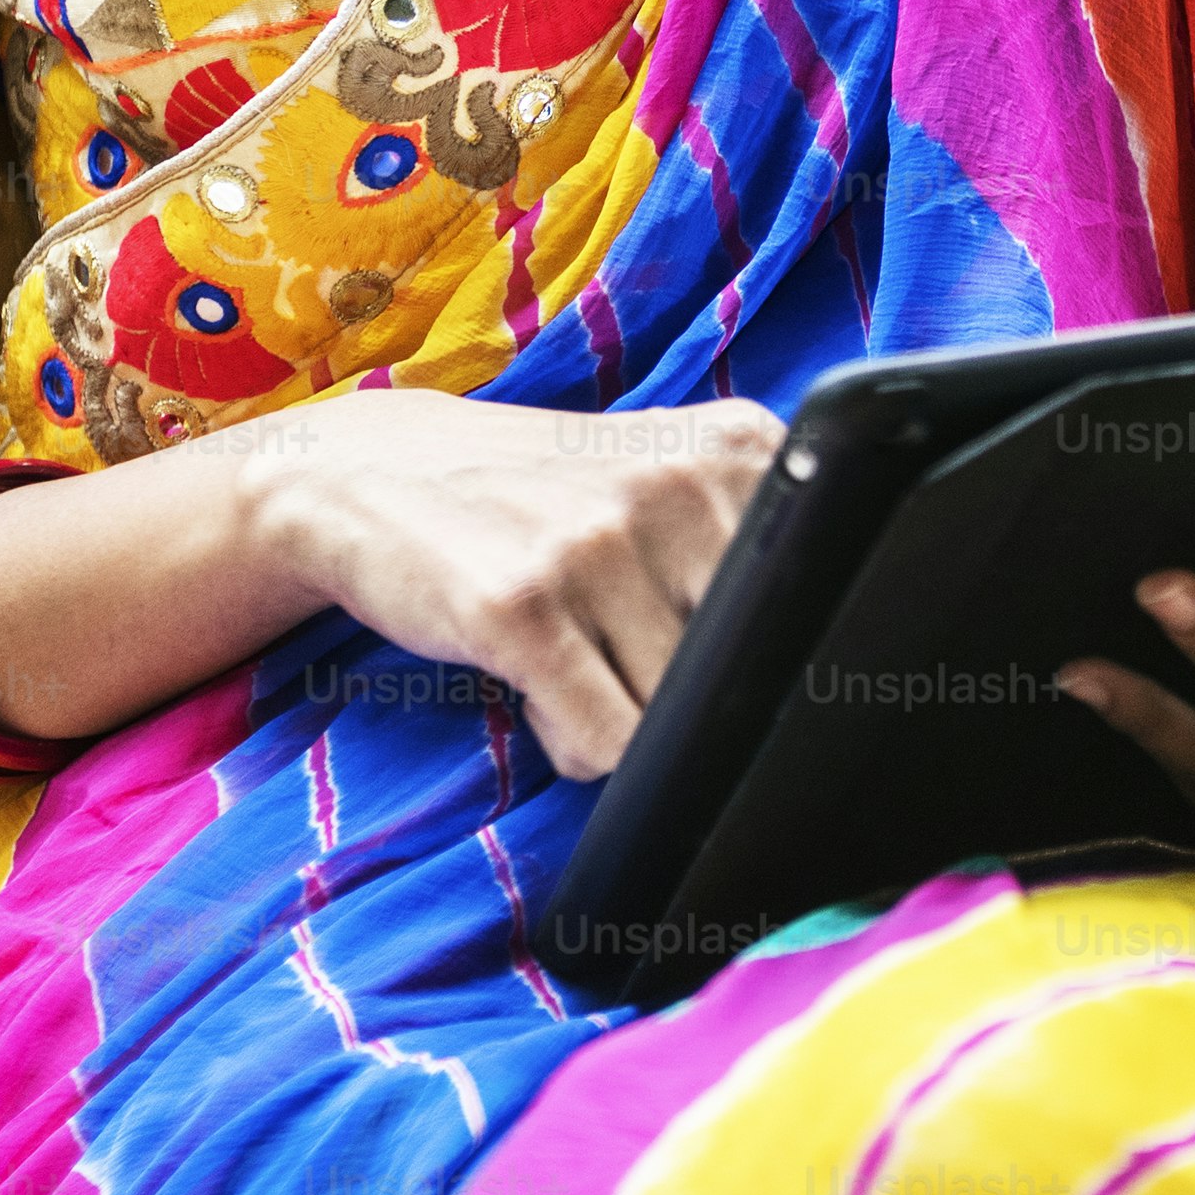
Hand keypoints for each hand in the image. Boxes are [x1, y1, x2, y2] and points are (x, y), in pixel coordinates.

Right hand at [230, 392, 780, 779]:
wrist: (365, 473)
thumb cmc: (539, 498)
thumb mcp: (664, 479)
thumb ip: (750, 542)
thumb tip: (830, 678)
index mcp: (736, 447)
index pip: (825, 594)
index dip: (796, 657)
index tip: (763, 674)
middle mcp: (675, 484)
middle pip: (756, 665)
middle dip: (704, 699)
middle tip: (635, 662)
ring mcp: (597, 543)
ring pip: (681, 716)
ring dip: (631, 726)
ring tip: (580, 666)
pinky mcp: (523, 608)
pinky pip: (606, 743)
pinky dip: (579, 747)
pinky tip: (542, 694)